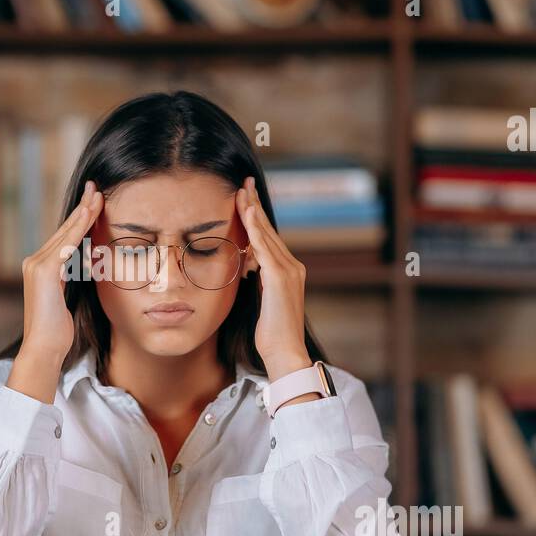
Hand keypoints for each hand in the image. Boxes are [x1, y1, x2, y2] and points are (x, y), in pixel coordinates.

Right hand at [9, 180, 103, 402]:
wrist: (43, 349)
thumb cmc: (56, 330)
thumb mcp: (65, 298)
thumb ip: (69, 278)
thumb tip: (84, 264)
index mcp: (41, 267)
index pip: (64, 238)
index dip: (79, 219)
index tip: (93, 202)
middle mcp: (35, 262)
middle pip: (64, 229)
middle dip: (82, 208)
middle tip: (96, 188)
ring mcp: (37, 265)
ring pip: (66, 233)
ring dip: (83, 213)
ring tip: (97, 195)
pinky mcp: (44, 272)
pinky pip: (66, 245)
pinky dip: (78, 229)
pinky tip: (89, 215)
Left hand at [237, 177, 313, 381]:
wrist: (284, 351)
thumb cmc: (271, 332)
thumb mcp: (263, 299)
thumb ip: (259, 279)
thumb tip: (247, 265)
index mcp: (288, 271)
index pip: (269, 238)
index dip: (257, 217)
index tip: (246, 198)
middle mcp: (293, 267)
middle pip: (269, 230)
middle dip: (255, 205)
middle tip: (244, 183)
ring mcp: (289, 271)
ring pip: (267, 234)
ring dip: (253, 211)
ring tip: (242, 191)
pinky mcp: (280, 278)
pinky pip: (265, 248)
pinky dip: (256, 229)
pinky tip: (248, 213)